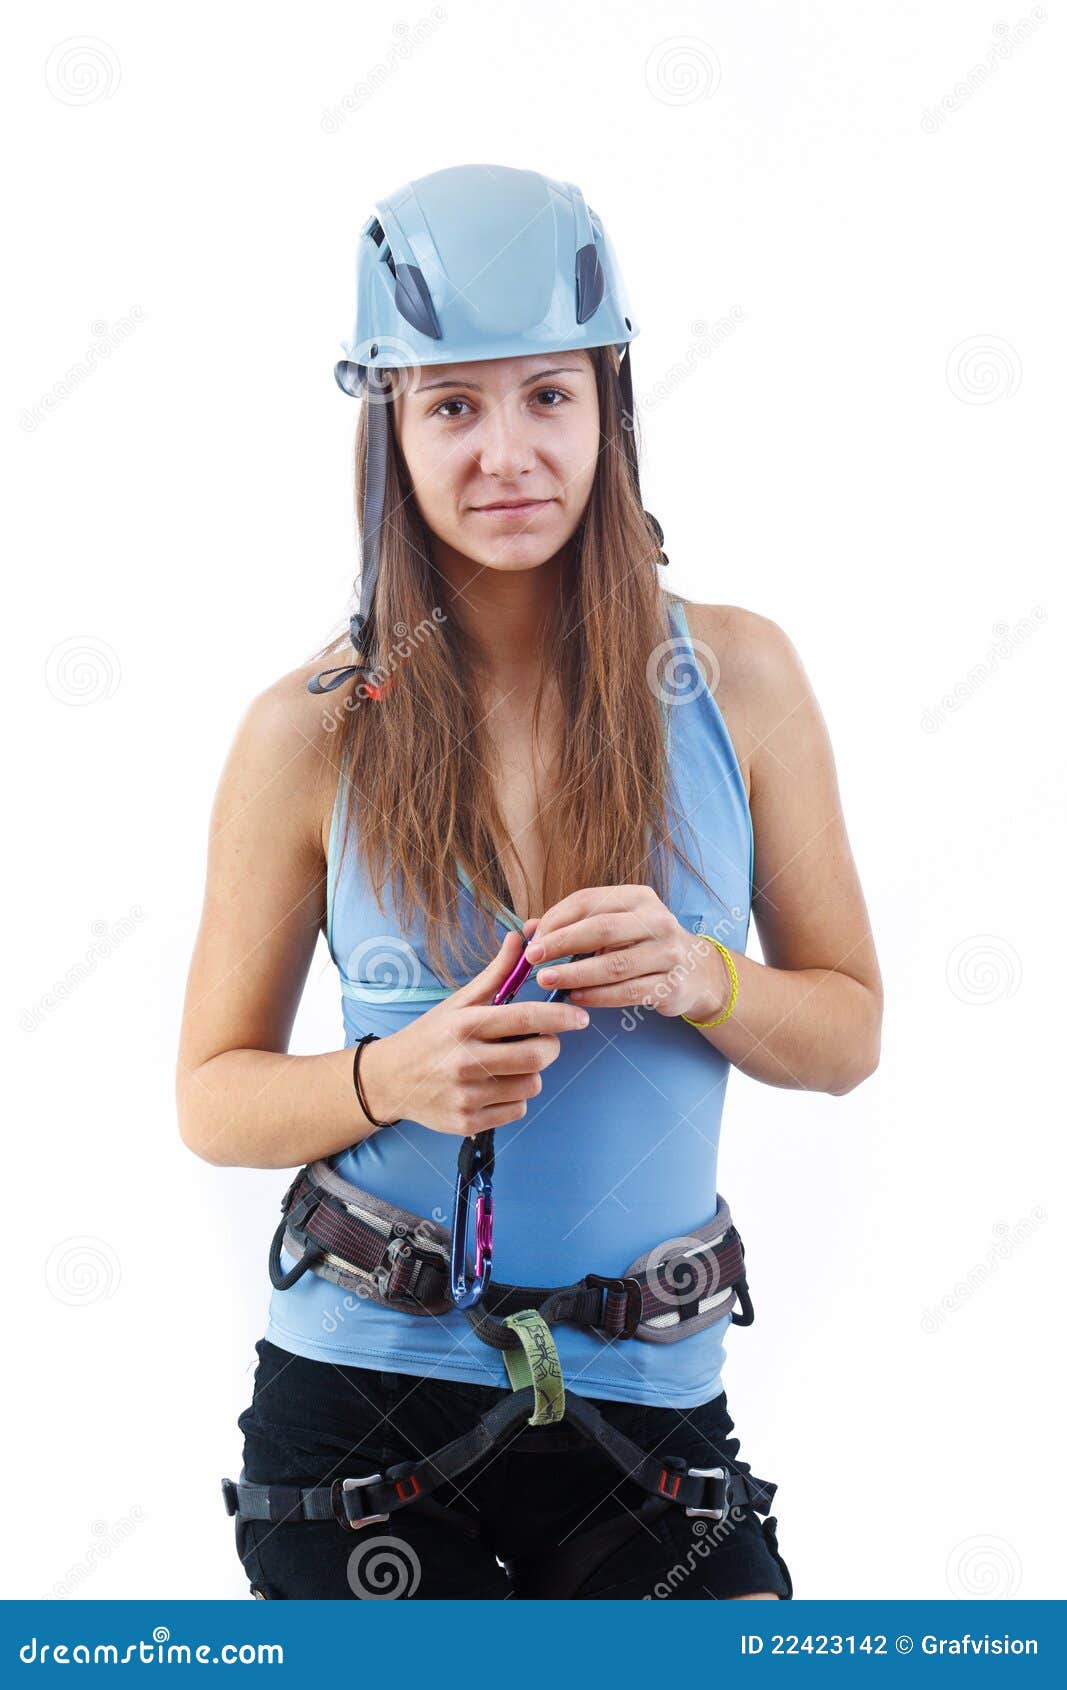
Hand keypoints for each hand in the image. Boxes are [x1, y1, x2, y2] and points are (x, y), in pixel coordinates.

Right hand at [382, 929, 589, 1136]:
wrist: (390, 1079)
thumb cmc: (432, 1036)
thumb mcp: (459, 1002)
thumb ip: (496, 974)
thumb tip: (521, 938)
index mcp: (465, 1025)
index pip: (525, 1018)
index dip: (560, 1017)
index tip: (580, 1018)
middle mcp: (465, 1060)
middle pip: (537, 1057)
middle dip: (550, 1047)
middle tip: (542, 1042)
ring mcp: (466, 1095)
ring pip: (531, 1085)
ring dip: (530, 1074)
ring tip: (508, 1065)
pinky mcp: (468, 1122)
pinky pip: (517, 1110)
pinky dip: (514, 1098)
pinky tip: (494, 1087)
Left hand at [519, 885, 729, 1021]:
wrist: (696, 971)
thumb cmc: (642, 944)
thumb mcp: (614, 925)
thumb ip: (573, 925)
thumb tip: (528, 931)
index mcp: (639, 897)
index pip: (589, 901)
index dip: (556, 919)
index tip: (532, 939)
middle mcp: (657, 921)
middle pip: (600, 930)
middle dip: (561, 943)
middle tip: (533, 958)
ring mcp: (668, 953)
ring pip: (613, 965)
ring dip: (575, 974)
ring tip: (547, 981)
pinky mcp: (671, 985)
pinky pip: (627, 992)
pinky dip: (597, 996)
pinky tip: (576, 997)